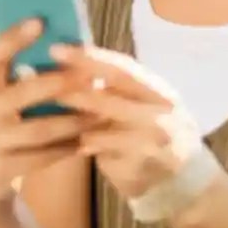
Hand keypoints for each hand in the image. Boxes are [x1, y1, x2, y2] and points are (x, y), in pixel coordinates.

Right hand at [0, 19, 98, 219]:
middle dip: (61, 83)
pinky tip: (89, 143)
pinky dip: (68, 148)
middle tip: (93, 77)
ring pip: (40, 128)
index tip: (39, 20)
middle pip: (24, 92)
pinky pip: (42, 156)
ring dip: (75, 120)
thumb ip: (27, 77)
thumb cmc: (6, 128)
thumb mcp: (6, 101)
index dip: (13, 38)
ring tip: (102, 114)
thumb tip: (72, 44)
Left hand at [50, 45, 206, 199]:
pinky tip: (75, 144)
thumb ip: (120, 90)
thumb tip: (73, 68)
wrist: (184, 178)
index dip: (90, 57)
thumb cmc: (158, 132)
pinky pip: (105, 152)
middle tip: (42, 80)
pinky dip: (87, 145)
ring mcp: (151, 138)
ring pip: (106, 124)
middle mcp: (160, 111)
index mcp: (160, 91)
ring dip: (75, 117)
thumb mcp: (149, 105)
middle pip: (112, 95)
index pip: (123, 68)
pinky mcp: (139, 163)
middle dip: (74, 86)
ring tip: (49, 110)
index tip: (58, 49)